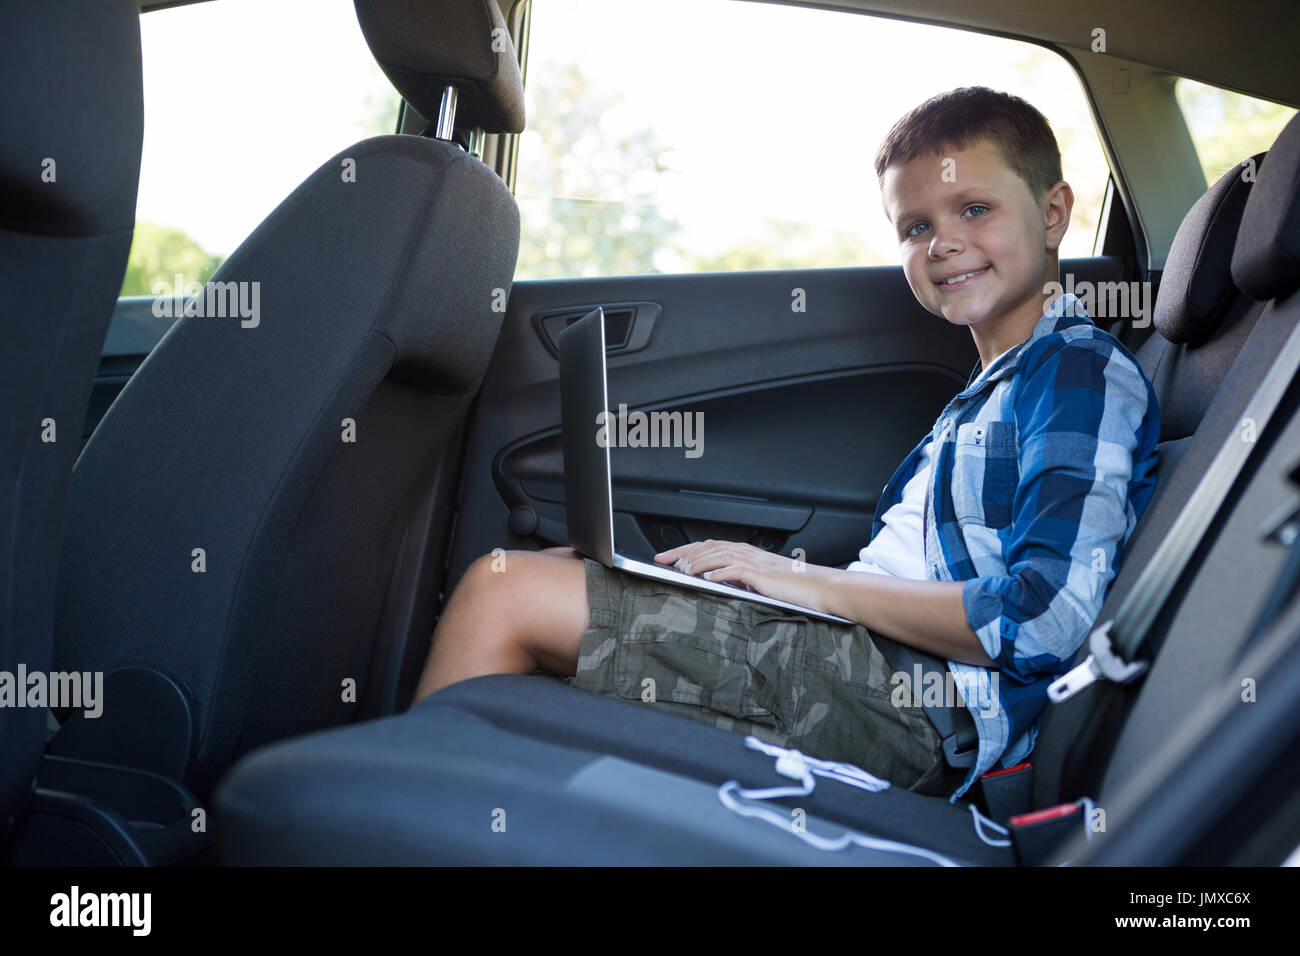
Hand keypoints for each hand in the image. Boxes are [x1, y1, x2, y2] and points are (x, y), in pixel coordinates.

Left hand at [653, 539, 829, 611]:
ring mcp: (756, 563)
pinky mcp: (764, 576)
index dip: (687, 550)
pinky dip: (720, 573)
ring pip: (720, 556)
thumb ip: (741, 580)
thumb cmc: (796, 588)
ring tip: (681, 569)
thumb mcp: (762, 582)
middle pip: (709, 547)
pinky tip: (707, 579)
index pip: (710, 546)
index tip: (668, 557)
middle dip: (683, 552)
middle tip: (663, 559)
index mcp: (747, 553)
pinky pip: (738, 571)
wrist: (822, 588)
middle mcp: (749, 554)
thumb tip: (718, 583)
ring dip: (698, 562)